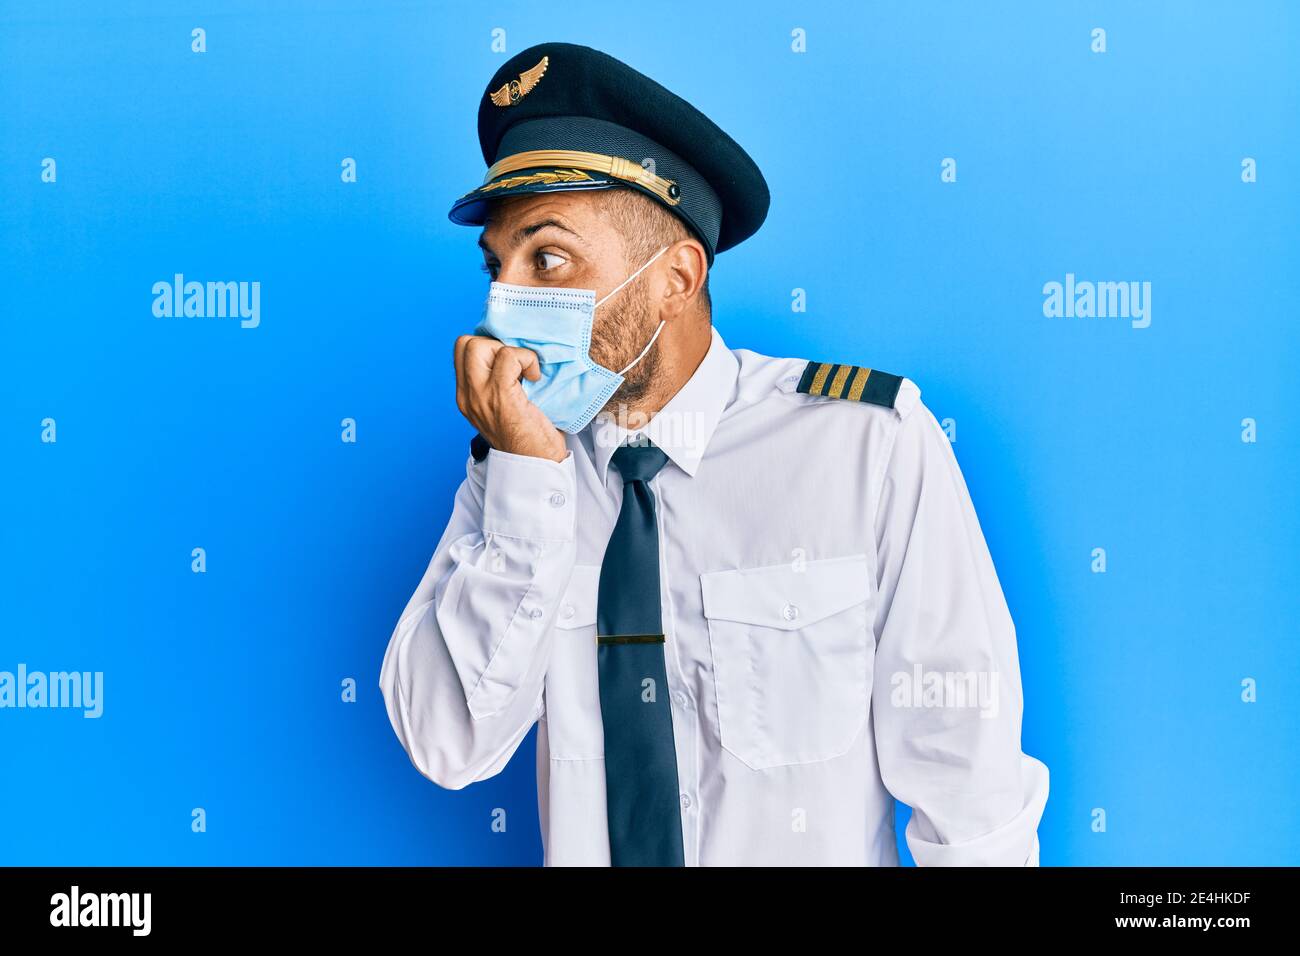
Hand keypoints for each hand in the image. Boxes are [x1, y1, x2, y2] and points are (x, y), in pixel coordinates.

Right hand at [454, 335, 566, 462]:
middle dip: (495, 344)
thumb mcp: (504, 409)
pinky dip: (526, 360)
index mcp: (467, 398)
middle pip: (465, 343)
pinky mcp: (500, 397)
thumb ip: (500, 384)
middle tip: (517, 364)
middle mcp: (468, 396)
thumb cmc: (530, 440)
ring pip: (479, 345)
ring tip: (526, 371)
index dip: (488, 346)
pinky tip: (535, 377)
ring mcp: (481, 396)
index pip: (462, 352)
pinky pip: (508, 357)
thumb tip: (516, 353)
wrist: (536, 468)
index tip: (510, 360)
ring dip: (510, 351)